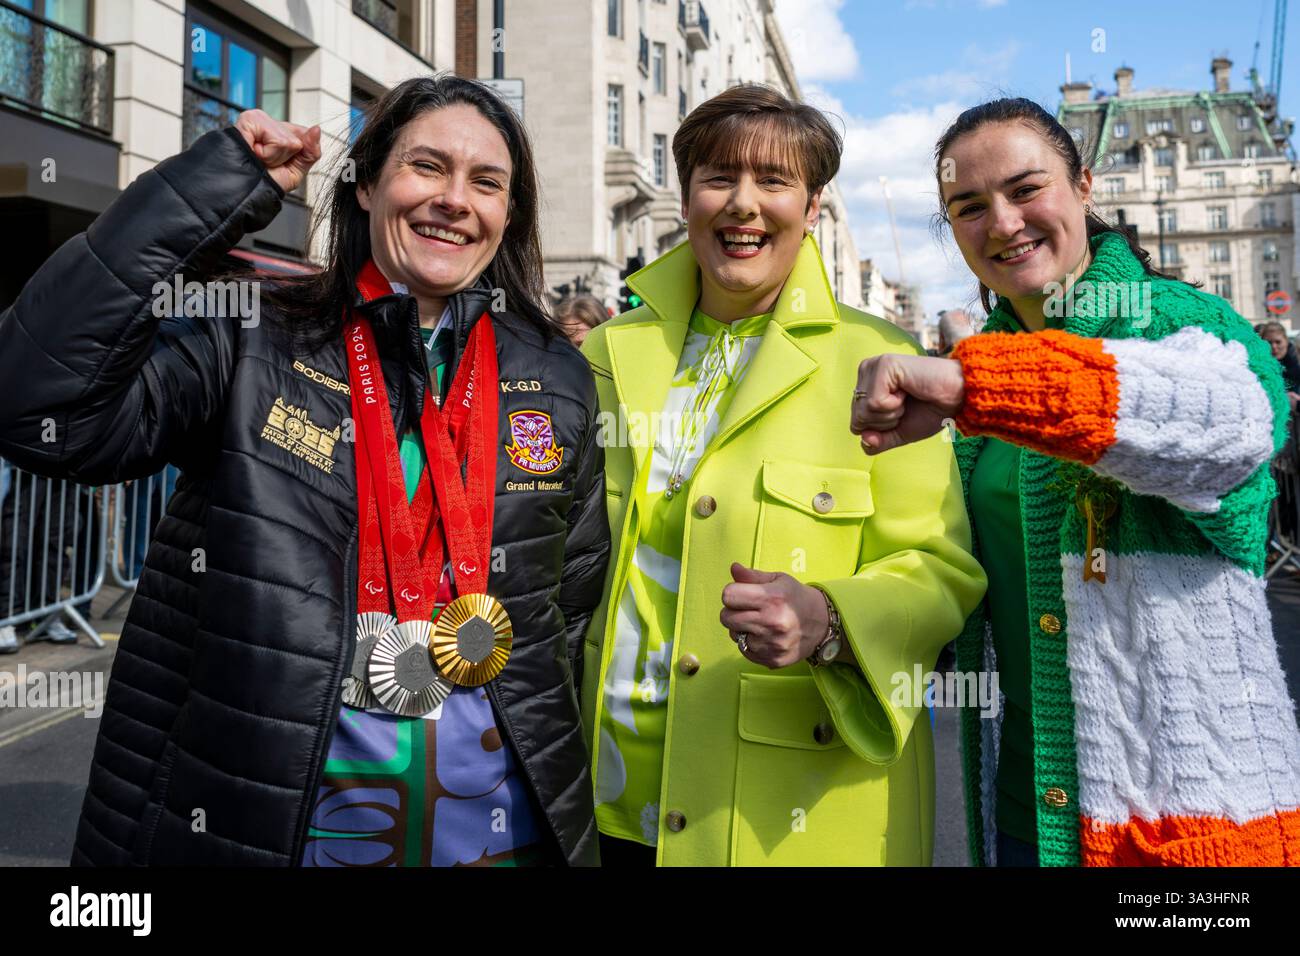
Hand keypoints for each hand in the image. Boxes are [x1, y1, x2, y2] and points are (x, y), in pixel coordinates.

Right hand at [233, 110, 321, 193]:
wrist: (242, 192)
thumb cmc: (262, 182)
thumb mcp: (295, 171)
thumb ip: (311, 152)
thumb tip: (316, 130)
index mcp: (278, 132)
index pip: (304, 135)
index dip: (298, 154)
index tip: (280, 163)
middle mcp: (269, 124)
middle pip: (298, 140)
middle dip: (286, 158)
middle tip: (267, 163)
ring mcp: (260, 119)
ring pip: (289, 141)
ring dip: (275, 158)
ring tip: (259, 160)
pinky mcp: (250, 119)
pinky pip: (277, 141)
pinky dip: (268, 155)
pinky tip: (254, 153)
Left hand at [720, 563, 827, 668]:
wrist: (822, 624)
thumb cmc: (796, 597)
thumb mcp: (778, 580)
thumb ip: (752, 576)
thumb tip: (733, 567)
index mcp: (772, 599)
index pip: (728, 596)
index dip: (733, 593)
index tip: (742, 594)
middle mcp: (771, 622)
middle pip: (726, 617)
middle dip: (733, 611)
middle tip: (749, 609)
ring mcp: (771, 644)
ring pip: (733, 634)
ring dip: (740, 627)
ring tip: (759, 622)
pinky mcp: (771, 660)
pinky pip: (743, 650)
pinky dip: (749, 642)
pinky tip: (764, 635)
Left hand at [850, 354, 965, 454]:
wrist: (958, 397)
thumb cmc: (931, 410)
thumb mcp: (899, 432)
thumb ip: (878, 441)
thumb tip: (864, 439)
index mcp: (866, 385)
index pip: (855, 425)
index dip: (881, 430)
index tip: (902, 413)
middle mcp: (866, 372)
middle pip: (857, 419)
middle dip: (886, 422)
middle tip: (907, 405)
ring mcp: (873, 366)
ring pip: (863, 411)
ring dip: (891, 414)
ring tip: (908, 397)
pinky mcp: (884, 364)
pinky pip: (875, 403)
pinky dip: (895, 405)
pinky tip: (908, 390)